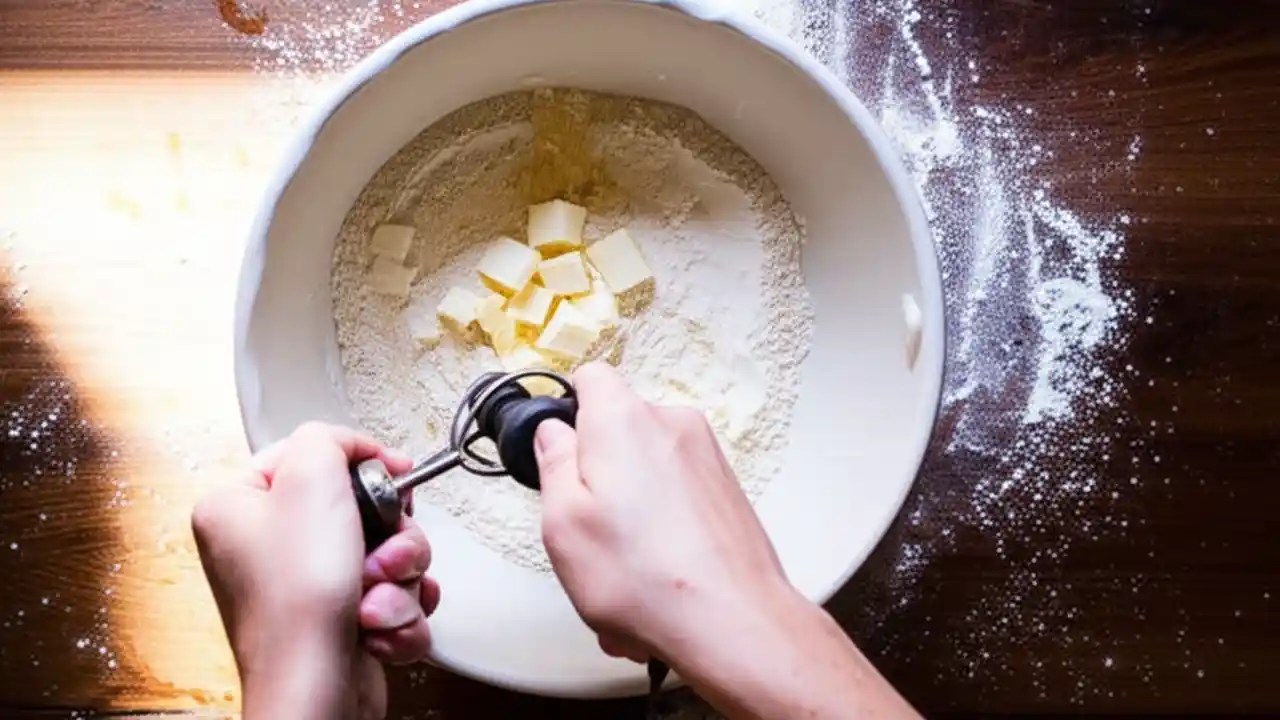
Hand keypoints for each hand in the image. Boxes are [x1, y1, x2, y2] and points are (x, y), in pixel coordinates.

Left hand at [192, 422, 440, 719]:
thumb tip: (352, 448)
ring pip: (389, 553)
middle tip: (380, 553)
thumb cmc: (298, 600)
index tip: (392, 473)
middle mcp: (268, 546)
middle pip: (363, 508)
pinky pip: (395, 596)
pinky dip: (399, 612)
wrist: (316, 687)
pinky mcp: (342, 620)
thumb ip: (327, 439)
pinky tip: (378, 626)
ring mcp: (307, 586)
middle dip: (391, 534)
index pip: (312, 455)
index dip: (362, 462)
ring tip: (375, 600)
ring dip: (399, 577)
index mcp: (239, 506)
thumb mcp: (310, 480)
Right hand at [534, 362, 791, 662]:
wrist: (734, 621)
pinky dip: (661, 536)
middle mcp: (672, 425)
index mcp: (624, 420)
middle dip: (597, 480)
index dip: (567, 411)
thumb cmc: (645, 579)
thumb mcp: (563, 522)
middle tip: (586, 534)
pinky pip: (676, 504)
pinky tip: (654, 584)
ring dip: (628, 520)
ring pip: (646, 477)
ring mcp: (706, 458)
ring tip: (622, 575)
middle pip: (618, 433)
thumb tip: (552, 434)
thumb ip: (552, 463)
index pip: (590, 378)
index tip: (558, 452)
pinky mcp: (726, 491)